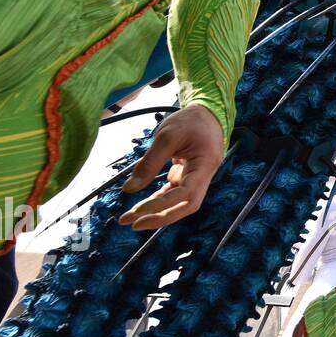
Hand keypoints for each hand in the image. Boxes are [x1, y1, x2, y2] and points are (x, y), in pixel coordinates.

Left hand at [118, 104, 225, 230]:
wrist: (207, 112)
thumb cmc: (190, 121)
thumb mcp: (166, 136)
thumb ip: (149, 163)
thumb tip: (128, 189)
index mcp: (205, 165)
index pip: (185, 193)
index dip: (162, 204)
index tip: (136, 209)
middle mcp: (205, 176)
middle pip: (187, 205)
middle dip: (161, 218)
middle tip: (133, 224)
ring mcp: (197, 177)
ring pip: (180, 202)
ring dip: (156, 212)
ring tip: (129, 218)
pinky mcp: (189, 176)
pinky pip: (175, 193)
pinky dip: (159, 200)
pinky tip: (141, 206)